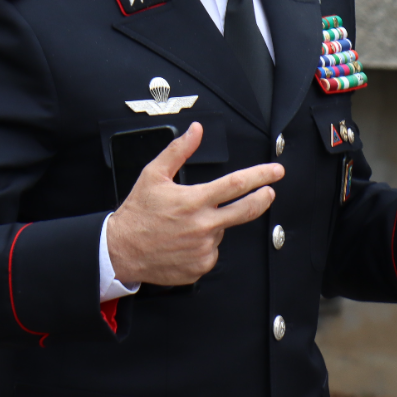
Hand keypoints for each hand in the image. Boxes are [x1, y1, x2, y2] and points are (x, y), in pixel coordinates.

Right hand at [108, 122, 284, 285]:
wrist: (121, 249)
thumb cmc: (137, 212)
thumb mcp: (153, 174)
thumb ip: (178, 151)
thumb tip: (196, 130)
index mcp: (193, 200)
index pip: (236, 184)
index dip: (260, 176)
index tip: (274, 172)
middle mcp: (203, 225)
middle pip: (245, 210)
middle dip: (262, 199)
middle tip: (269, 193)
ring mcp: (204, 248)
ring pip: (221, 231)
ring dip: (212, 224)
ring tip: (185, 224)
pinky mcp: (200, 266)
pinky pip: (210, 252)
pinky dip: (202, 245)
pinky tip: (183, 241)